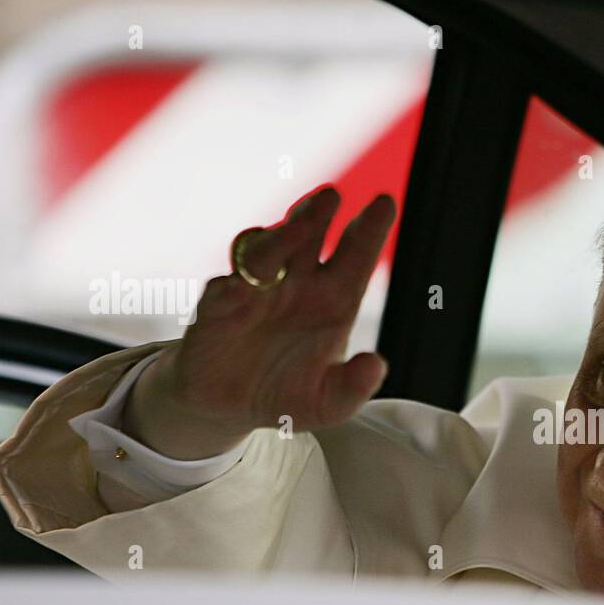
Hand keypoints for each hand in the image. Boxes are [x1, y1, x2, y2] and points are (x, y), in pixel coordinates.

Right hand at [123, 187, 395, 458]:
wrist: (230, 409)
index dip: (369, 230)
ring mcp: (256, 291)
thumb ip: (354, 387)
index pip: (355, 258)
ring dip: (281, 236)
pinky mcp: (219, 309)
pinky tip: (242, 285)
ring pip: (266, 251)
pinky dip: (233, 284)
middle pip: (309, 238)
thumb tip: (375, 364)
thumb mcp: (330, 404)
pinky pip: (224, 289)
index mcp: (332, 301)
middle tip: (331, 196)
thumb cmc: (287, 395)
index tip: (385, 202)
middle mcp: (296, 286)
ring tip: (299, 223)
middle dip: (318, 215)